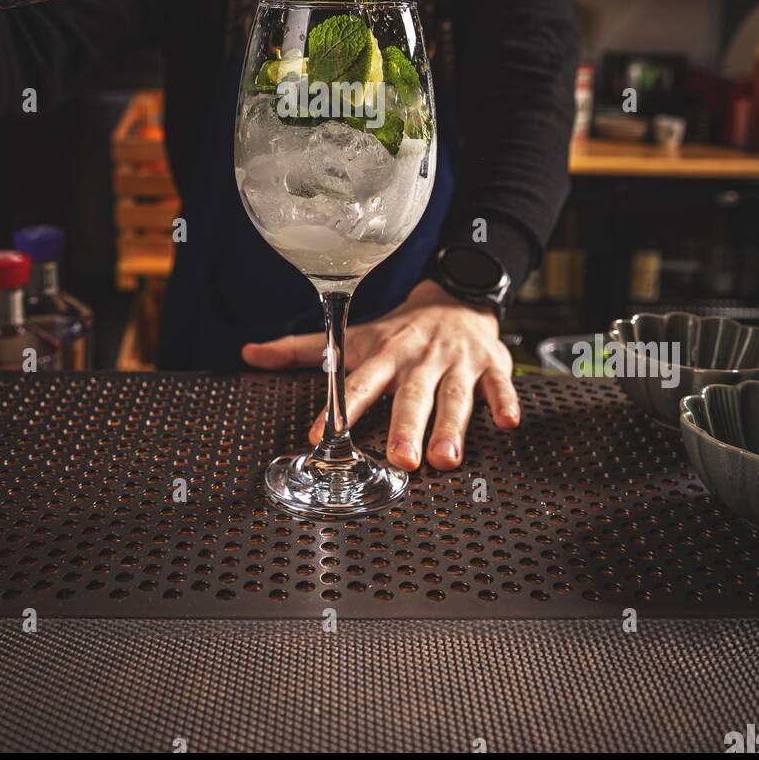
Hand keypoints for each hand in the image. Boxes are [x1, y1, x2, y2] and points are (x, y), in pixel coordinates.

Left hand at [241, 278, 519, 470]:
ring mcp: (457, 363)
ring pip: (454, 396)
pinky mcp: (491, 365)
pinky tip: (507, 422)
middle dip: (405, 428)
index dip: (339, 408)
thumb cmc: (400, 331)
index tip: (322, 434)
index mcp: (385, 355)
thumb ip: (302, 351)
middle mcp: (419, 359)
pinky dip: (505, 402)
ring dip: (451, 427)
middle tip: (400, 460)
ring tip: (446, 459)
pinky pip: (500, 385)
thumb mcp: (354, 338)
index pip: (358, 383)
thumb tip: (250, 354)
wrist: (456, 299)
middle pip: (411, 395)